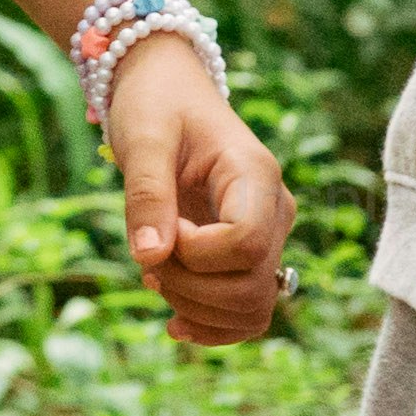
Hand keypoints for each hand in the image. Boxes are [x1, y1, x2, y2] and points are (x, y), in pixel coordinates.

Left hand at [106, 31, 291, 347]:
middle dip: (189, 288)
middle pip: (252, 287)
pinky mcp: (251, 256)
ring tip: (156, 278)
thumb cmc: (155, 103)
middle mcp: (274, 211)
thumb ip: (146, 195)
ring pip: (255, 310)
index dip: (195, 253)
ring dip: (198, 311)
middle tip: (148, 260)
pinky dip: (213, 326)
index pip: (246, 243)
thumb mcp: (142, 137)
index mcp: (255, 175)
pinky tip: (175, 321)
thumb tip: (150, 258)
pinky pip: (249, 312)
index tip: (162, 226)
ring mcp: (268, 236)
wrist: (167, 89)